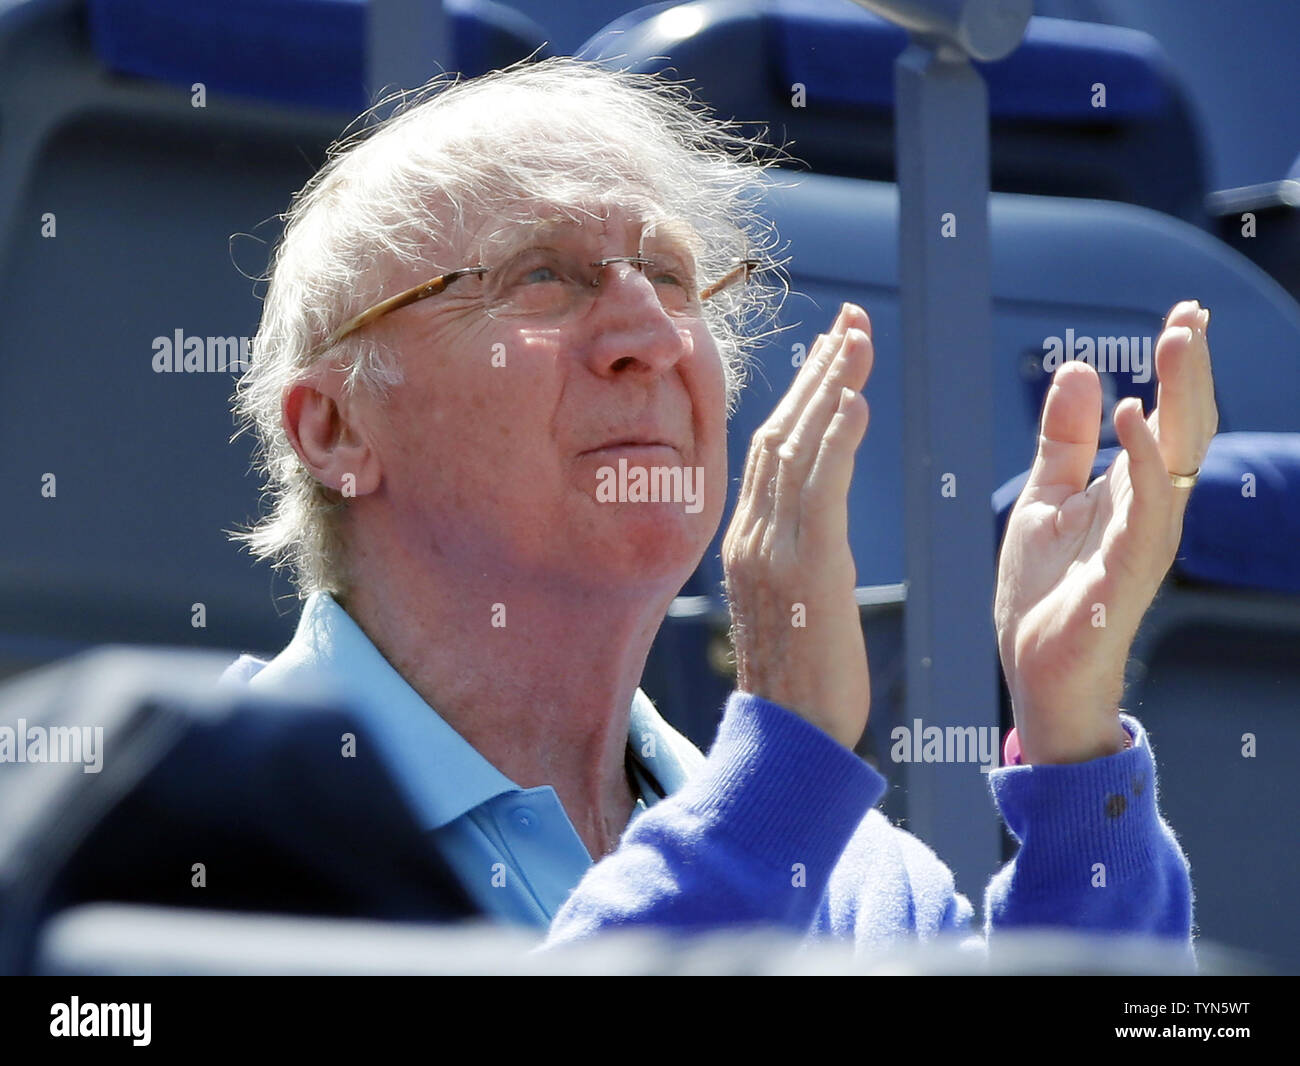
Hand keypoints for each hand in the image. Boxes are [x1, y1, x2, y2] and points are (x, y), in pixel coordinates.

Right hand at [722, 303, 874, 749]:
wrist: (788, 739)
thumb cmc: (799, 683)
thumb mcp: (785, 607)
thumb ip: (788, 555)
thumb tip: (805, 524)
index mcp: (747, 542)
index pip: (772, 452)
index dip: (801, 397)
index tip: (830, 352)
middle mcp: (751, 536)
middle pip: (780, 435)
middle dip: (816, 373)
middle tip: (848, 323)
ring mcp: (772, 550)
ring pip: (796, 449)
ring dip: (828, 388)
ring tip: (857, 339)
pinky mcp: (804, 569)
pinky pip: (819, 489)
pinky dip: (835, 439)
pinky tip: (856, 400)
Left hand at [995, 300, 1218, 763]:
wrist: (1035, 671)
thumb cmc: (1046, 593)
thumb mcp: (1044, 499)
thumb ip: (1064, 441)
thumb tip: (1080, 371)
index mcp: (1130, 494)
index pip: (1166, 421)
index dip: (1178, 371)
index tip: (1182, 316)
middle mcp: (1148, 513)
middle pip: (1183, 431)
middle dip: (1189, 372)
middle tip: (1190, 316)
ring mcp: (1143, 542)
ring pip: (1175, 460)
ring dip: (1179, 399)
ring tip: (1176, 343)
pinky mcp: (1125, 573)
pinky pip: (1145, 509)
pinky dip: (1142, 461)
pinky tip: (1135, 418)